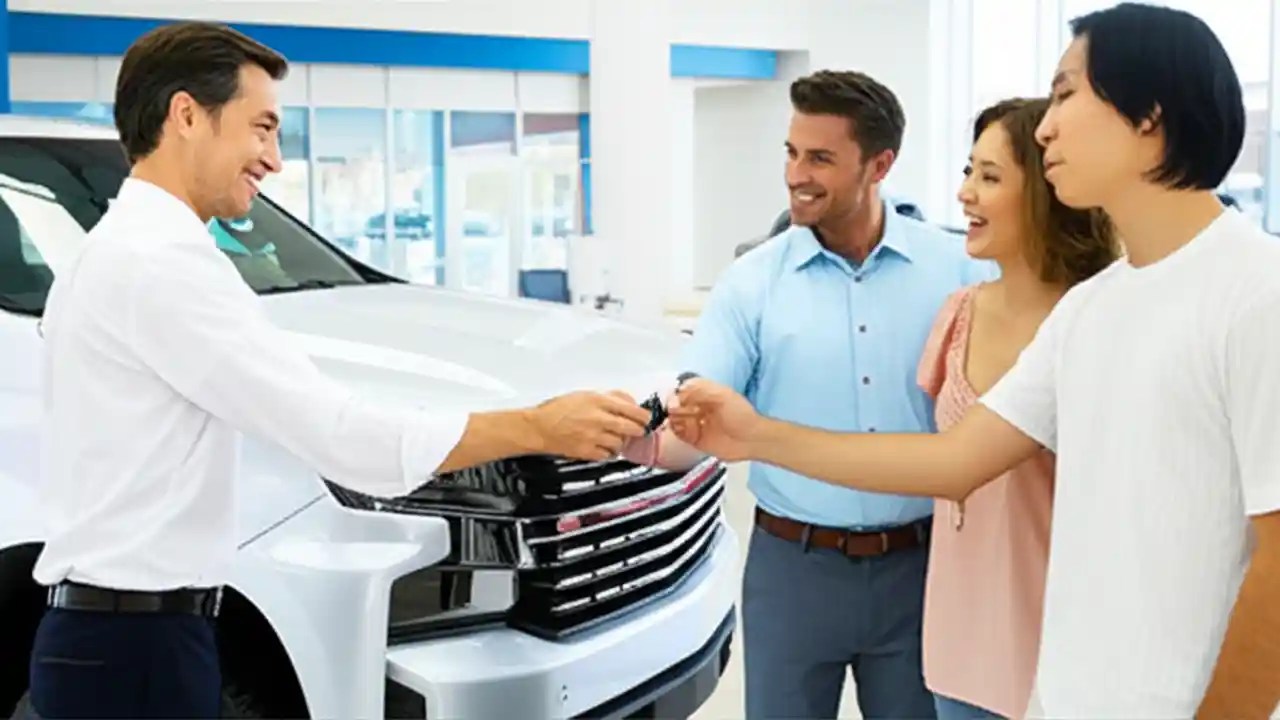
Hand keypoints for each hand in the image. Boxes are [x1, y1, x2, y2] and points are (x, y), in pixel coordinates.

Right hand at [528, 390, 650, 460]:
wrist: (539, 427)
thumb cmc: (559, 409)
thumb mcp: (586, 395)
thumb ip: (610, 398)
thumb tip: (631, 403)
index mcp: (599, 401)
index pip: (633, 410)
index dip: (644, 416)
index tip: (646, 419)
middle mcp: (599, 419)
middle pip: (632, 428)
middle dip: (637, 430)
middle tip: (636, 430)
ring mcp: (594, 437)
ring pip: (621, 443)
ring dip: (621, 442)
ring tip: (613, 438)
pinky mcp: (587, 452)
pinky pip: (608, 455)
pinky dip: (609, 452)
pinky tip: (603, 446)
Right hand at [668, 378, 761, 461]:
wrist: (751, 439)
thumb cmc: (740, 414)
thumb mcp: (722, 396)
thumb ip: (700, 390)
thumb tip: (679, 390)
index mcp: (704, 395)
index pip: (681, 391)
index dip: (676, 394)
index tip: (675, 399)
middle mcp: (697, 408)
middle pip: (675, 405)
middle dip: (675, 407)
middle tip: (680, 411)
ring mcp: (695, 424)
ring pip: (675, 419)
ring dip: (676, 419)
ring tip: (688, 421)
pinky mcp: (695, 439)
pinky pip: (679, 434)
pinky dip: (677, 431)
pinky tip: (686, 430)